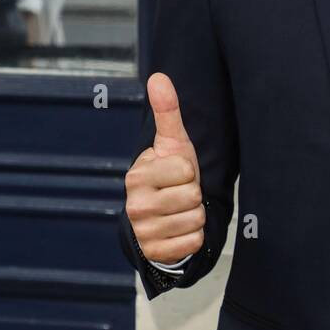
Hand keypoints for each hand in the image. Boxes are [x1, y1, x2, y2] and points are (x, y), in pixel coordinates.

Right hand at [124, 72, 205, 264]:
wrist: (161, 218)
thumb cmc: (171, 176)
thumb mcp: (172, 144)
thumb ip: (167, 112)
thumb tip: (159, 77)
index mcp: (137, 175)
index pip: (185, 170)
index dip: (189, 172)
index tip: (177, 175)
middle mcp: (134, 204)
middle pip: (191, 196)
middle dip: (193, 196)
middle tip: (180, 195)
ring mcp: (142, 230)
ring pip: (194, 220)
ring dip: (195, 216)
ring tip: (180, 211)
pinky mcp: (155, 252)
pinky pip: (193, 242)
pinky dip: (194, 237)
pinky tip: (180, 230)